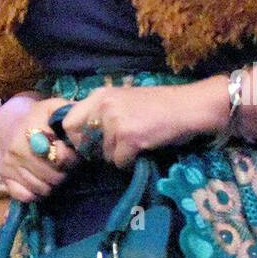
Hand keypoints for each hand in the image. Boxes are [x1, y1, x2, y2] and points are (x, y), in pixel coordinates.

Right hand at [0, 92, 79, 202]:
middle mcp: (17, 147)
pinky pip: (26, 196)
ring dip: (52, 184)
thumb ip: (70, 113)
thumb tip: (86, 123)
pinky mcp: (4, 177)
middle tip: (65, 166)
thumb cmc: (39, 118)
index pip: (60, 157)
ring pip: (41, 188)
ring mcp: (9, 164)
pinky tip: (40, 182)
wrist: (9, 125)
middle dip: (64, 173)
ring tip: (54, 172)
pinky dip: (36, 193)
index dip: (71, 159)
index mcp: (32, 128)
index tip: (72, 155)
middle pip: (53, 176)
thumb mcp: (54, 108)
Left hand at [61, 82, 220, 168]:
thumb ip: (103, 113)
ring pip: (103, 155)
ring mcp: (115, 122)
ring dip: (118, 155)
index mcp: (99, 95)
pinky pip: (119, 162)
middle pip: (82, 142)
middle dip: (96, 150)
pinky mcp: (129, 138)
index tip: (88, 145)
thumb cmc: (159, 105)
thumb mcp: (124, 100)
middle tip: (115, 148)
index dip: (76, 138)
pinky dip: (131, 162)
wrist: (188, 107)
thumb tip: (84, 136)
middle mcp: (103, 106)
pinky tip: (144, 148)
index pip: (68, 122)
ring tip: (138, 142)